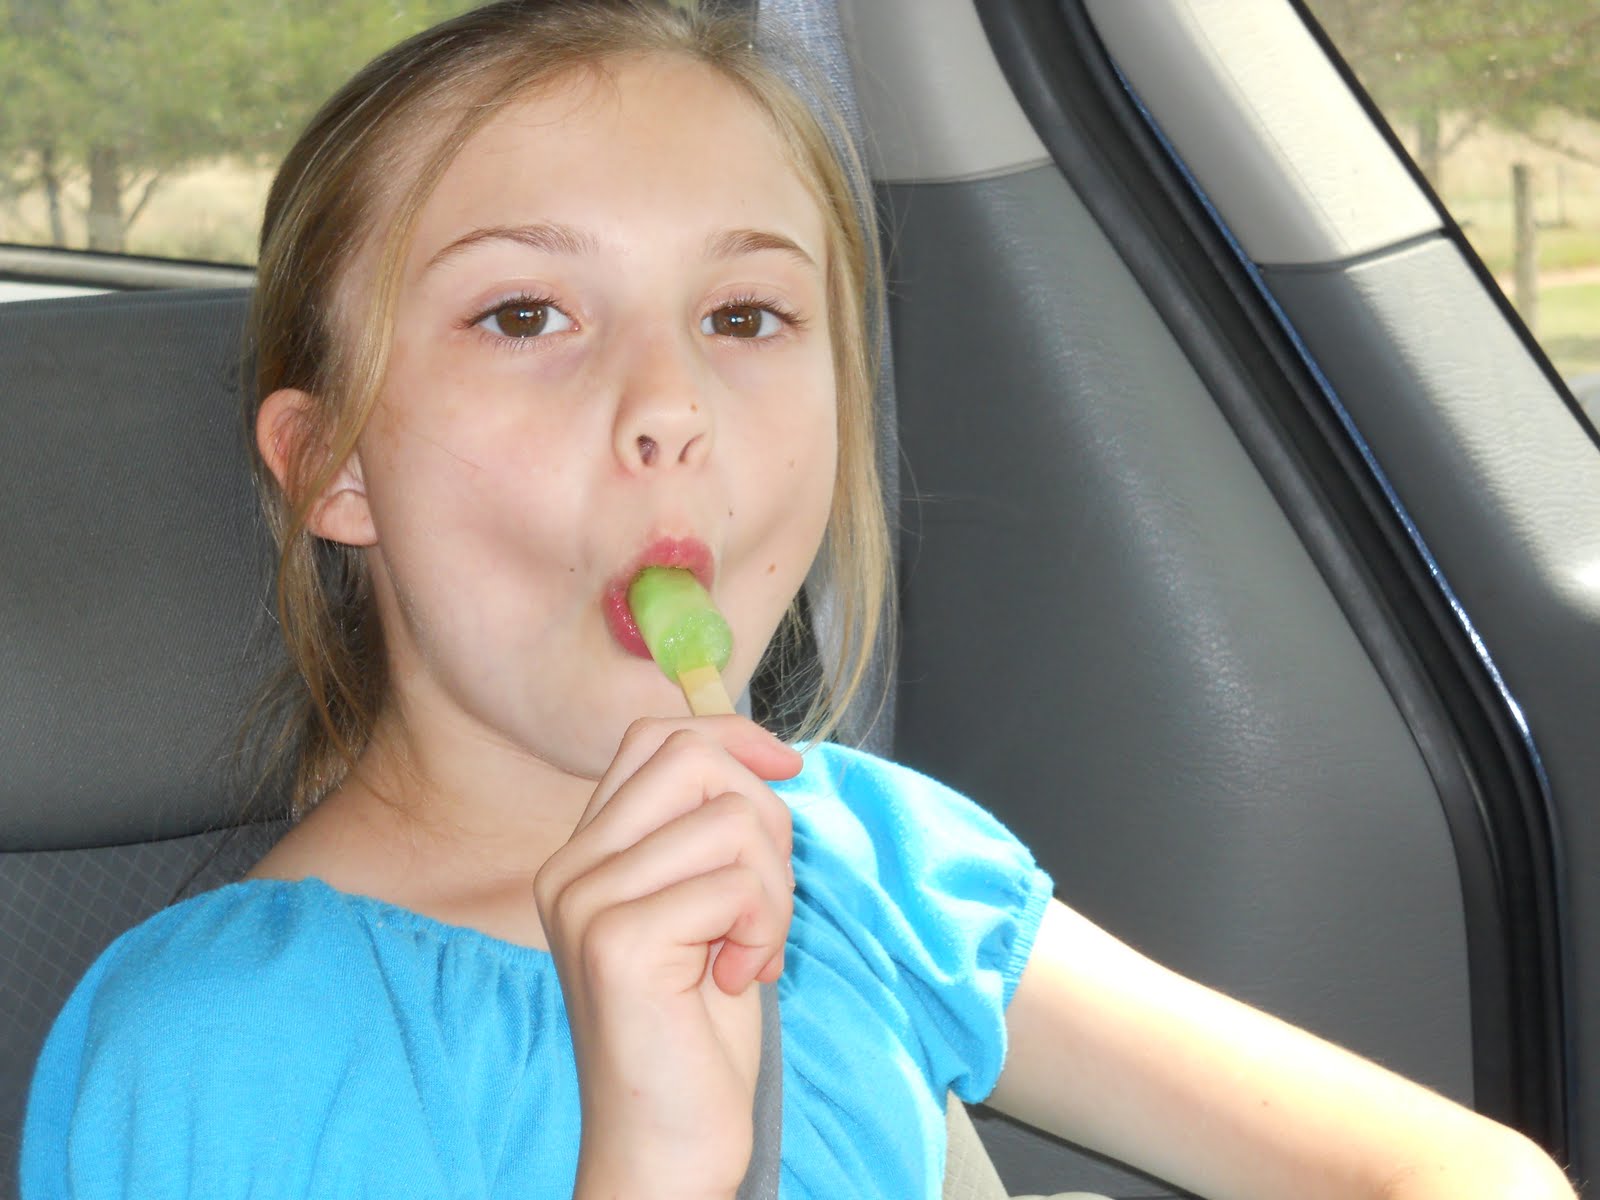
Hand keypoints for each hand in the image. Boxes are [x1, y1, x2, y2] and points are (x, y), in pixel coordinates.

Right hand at [533, 717, 800, 1198]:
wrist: (666, 1144)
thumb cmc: (694, 1034)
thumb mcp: (705, 910)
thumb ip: (710, 835)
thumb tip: (765, 756)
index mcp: (584, 854)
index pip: (655, 739)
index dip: (731, 737)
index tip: (786, 768)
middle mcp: (569, 868)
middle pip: (694, 760)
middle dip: (765, 822)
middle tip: (765, 904)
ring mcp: (585, 901)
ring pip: (730, 821)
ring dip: (773, 890)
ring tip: (750, 951)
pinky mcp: (617, 942)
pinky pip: (737, 884)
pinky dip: (763, 929)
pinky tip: (736, 979)